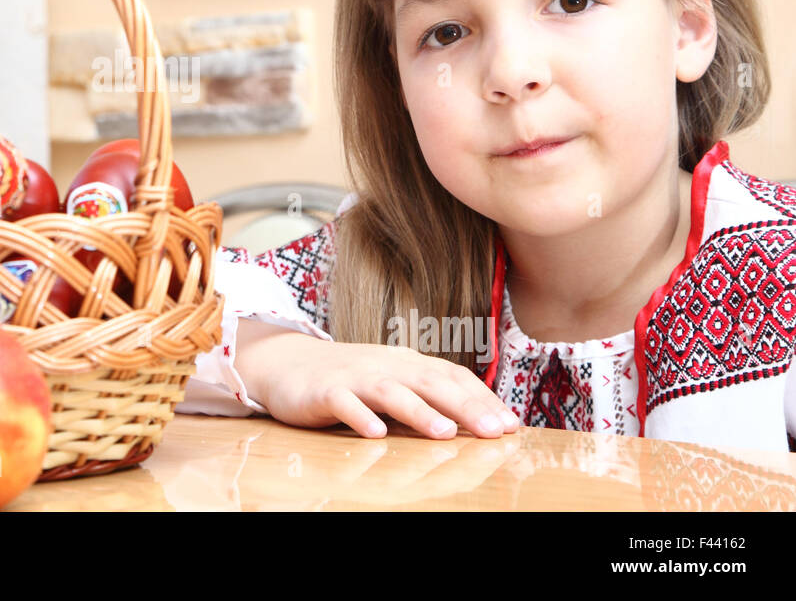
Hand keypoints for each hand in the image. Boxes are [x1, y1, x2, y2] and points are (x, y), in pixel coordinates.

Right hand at [235, 319, 518, 439]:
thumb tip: (477, 416)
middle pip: (430, 383)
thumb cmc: (347, 377)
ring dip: (419, 412)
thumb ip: (425, 393)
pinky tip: (376, 434)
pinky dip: (361, 417)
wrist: (285, 362)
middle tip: (495, 432)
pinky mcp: (324, 391)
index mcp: (405, 363)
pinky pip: (344, 403)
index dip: (483, 398)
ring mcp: (354, 377)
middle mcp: (385, 366)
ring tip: (445, 432)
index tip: (511, 424)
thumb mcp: (390, 379)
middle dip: (466, 407)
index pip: (452, 375)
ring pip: (391, 392)